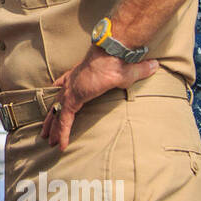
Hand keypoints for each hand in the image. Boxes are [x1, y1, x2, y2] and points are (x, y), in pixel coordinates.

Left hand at [39, 47, 159, 150]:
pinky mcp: (74, 99)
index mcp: (80, 75)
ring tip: (49, 142)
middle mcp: (72, 83)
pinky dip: (63, 134)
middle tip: (45, 130)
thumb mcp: (130, 69)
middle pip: (57, 102)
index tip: (54, 101)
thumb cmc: (120, 60)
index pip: (65, 85)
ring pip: (57, 114)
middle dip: (51, 117)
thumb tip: (154, 66)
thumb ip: (140, 70)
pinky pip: (65, 121)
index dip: (60, 95)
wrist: (114, 54)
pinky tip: (61, 146)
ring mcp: (71, 91)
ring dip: (53, 129)